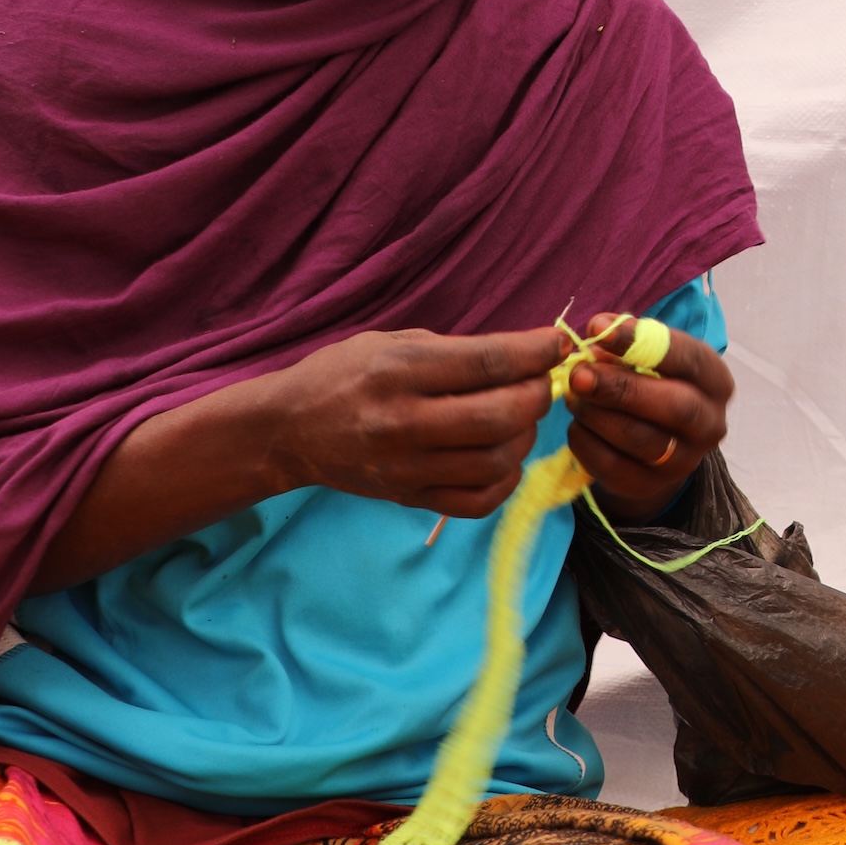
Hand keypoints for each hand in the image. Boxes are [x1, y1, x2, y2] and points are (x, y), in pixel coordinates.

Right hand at [258, 326, 563, 518]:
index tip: (557, 344)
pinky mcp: (408, 498)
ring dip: (525, 437)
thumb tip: (527, 356)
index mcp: (399, 370)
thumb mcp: (394, 343)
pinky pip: (477, 501)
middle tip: (540, 383)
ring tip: (519, 418)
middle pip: (499, 416)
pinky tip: (502, 456)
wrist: (288, 429)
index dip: (536, 352)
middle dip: (536, 396)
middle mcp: (402, 421)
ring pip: (495, 461)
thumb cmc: (345, 374)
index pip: (488, 362)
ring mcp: (405, 467)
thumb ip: (458, 351)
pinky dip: (505, 480)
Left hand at [565, 313, 731, 520]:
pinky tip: (576, 425)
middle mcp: (710, 424)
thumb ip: (628, 343)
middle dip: (621, 388)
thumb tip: (597, 333)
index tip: (596, 329)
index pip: (687, 357)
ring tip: (573, 397)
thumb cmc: (652, 384)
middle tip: (578, 374)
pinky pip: (614, 468)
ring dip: (599, 416)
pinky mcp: (651, 486)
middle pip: (674, 406)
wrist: (658, 443)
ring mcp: (684, 461)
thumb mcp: (648, 358)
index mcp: (715, 381)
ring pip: (642, 440)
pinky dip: (587, 444)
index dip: (639, 342)